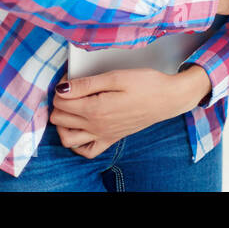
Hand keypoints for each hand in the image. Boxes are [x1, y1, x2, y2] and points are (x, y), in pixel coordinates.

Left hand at [50, 66, 211, 158]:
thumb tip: (62, 89)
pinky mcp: (111, 139)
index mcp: (95, 109)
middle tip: (74, 88)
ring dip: (63, 123)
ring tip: (72, 107)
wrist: (169, 98)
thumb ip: (87, 84)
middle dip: (61, 101)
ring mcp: (102, 135)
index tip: (72, 77)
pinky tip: (81, 128)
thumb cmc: (147, 83)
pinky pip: (85, 151)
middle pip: (59, 118)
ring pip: (66, 137)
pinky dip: (77, 142)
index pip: (60, 101)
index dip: (62, 86)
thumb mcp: (117, 76)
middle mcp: (96, 126)